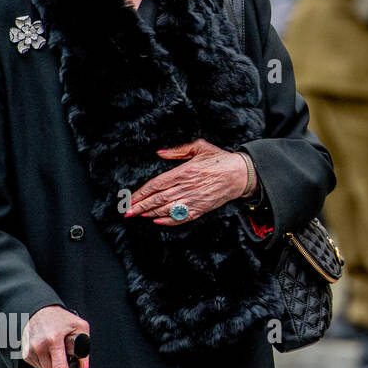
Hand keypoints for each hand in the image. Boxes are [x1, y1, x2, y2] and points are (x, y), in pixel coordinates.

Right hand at [21, 306, 89, 367]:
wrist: (38, 311)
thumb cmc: (60, 319)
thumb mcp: (80, 327)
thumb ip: (85, 349)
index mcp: (54, 340)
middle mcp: (40, 346)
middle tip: (66, 356)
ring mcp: (30, 350)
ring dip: (53, 366)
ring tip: (56, 349)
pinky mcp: (25, 354)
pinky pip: (38, 367)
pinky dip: (46, 363)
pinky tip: (48, 350)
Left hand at [125, 138, 249, 225]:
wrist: (241, 174)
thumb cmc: (221, 159)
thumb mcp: (200, 147)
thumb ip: (178, 150)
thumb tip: (160, 153)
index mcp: (185, 172)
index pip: (157, 184)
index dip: (141, 193)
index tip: (130, 198)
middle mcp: (187, 187)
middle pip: (158, 199)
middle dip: (140, 206)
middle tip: (127, 211)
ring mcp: (194, 200)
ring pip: (167, 209)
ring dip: (150, 213)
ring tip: (139, 214)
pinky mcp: (201, 208)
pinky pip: (181, 217)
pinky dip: (168, 220)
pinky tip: (158, 221)